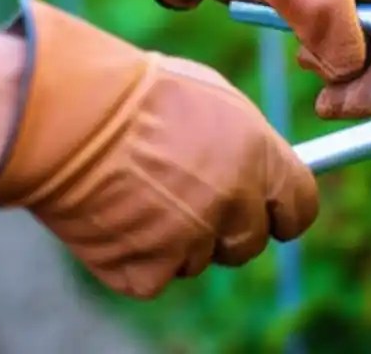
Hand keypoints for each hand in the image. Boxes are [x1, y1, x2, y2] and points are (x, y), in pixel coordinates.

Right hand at [0, 0, 316, 299]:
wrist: (69, 115)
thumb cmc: (139, 94)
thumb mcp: (216, 99)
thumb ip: (249, 144)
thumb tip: (263, 169)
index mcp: (260, 158)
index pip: (301, 208)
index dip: (284, 213)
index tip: (270, 214)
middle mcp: (235, 202)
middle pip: (250, 242)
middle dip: (226, 228)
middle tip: (189, 202)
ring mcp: (193, 239)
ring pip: (199, 258)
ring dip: (177, 239)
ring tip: (140, 194)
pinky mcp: (148, 269)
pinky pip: (155, 276)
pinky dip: (136, 259)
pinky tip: (117, 218)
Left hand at [147, 0, 370, 118]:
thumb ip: (341, 33)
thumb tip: (350, 72)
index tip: (366, 97)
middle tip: (332, 107)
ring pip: (366, 51)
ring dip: (346, 77)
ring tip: (311, 75)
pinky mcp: (310, 6)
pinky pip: (336, 48)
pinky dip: (325, 65)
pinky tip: (301, 59)